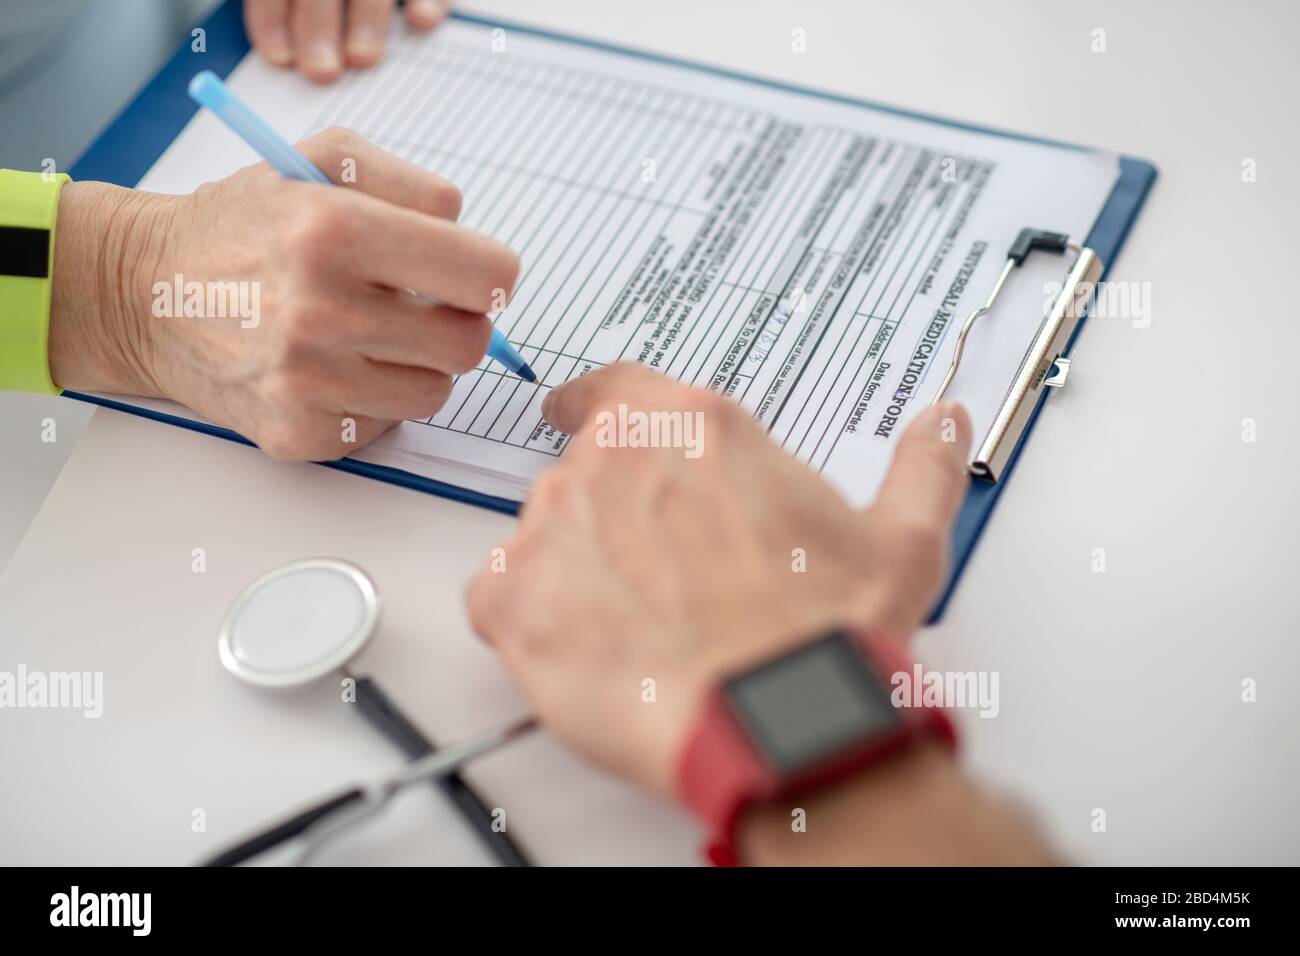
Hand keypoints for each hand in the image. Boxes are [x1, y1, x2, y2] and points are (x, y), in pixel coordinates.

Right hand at [48, 127, 517, 459]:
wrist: (145, 292)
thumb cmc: (245, 223)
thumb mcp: (323, 159)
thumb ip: (415, 186)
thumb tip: (474, 244)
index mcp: (335, 231)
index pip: (486, 276)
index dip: (490, 275)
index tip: (472, 274)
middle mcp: (320, 311)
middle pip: (470, 344)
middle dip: (457, 322)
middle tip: (418, 304)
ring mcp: (307, 382)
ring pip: (436, 391)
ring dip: (417, 363)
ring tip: (367, 332)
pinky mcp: (299, 434)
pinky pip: (387, 424)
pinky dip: (374, 397)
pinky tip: (332, 366)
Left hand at [245, 0, 449, 82]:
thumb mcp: (310, 0)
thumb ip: (296, 10)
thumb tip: (287, 57)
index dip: (272, 16)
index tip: (280, 57)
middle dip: (318, 27)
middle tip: (321, 72)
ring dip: (367, 20)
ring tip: (362, 58)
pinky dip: (430, 1)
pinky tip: (420, 21)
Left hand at [467, 363, 971, 797]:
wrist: (778, 718)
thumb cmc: (828, 634)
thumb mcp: (901, 539)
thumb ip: (920, 468)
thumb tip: (941, 426)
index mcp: (696, 428)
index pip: (614, 388)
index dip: (592, 403)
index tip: (572, 412)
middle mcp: (615, 459)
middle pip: (584, 474)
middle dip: (611, 521)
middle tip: (659, 579)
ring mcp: (555, 523)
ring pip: (542, 536)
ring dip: (575, 571)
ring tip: (638, 627)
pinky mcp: (513, 597)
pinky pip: (497, 597)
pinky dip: (528, 620)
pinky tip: (591, 650)